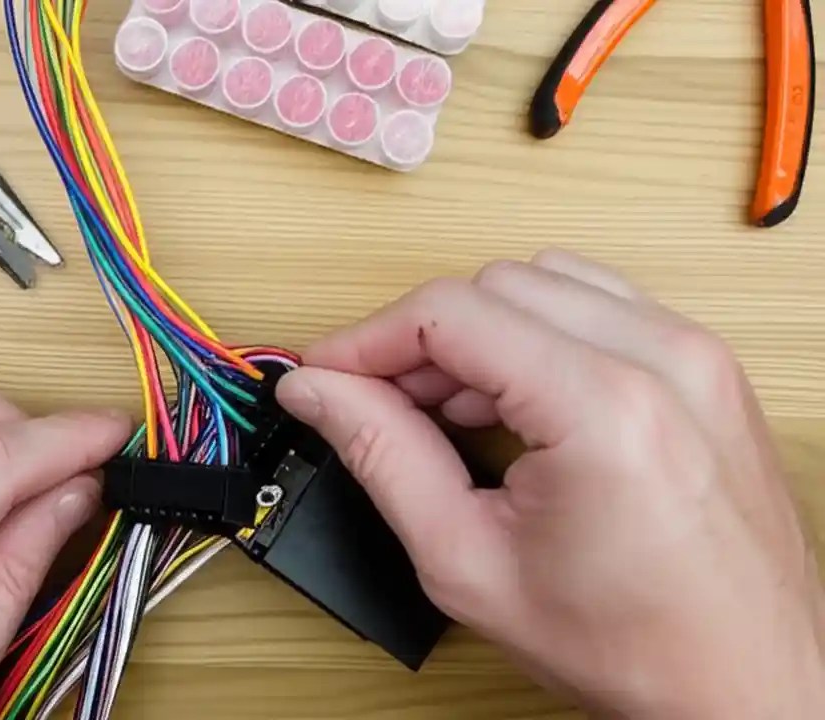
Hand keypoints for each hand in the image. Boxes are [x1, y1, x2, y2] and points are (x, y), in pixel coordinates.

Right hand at [277, 250, 824, 718]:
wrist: (742, 682)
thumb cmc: (631, 643)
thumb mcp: (467, 560)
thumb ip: (381, 456)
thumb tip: (320, 392)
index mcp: (604, 409)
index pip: (451, 312)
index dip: (369, 338)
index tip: (329, 372)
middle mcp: (663, 361)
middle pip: (494, 286)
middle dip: (421, 338)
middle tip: (383, 403)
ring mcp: (695, 357)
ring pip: (545, 280)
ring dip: (481, 330)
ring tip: (453, 407)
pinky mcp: (706, 366)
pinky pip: (599, 301)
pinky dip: (537, 333)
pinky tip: (514, 398)